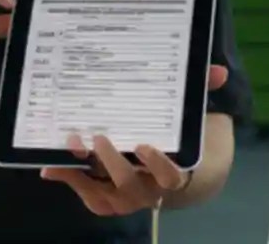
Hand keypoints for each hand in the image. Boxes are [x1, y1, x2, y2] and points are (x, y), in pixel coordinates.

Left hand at [40, 64, 228, 214]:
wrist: (171, 174)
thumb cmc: (178, 141)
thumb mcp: (191, 118)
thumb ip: (201, 93)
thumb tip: (219, 71)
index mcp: (173, 173)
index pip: (169, 177)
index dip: (157, 164)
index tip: (144, 145)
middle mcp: (148, 191)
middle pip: (130, 187)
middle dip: (112, 164)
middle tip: (98, 137)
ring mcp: (124, 198)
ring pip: (103, 197)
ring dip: (82, 178)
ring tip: (68, 150)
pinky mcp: (104, 198)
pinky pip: (86, 196)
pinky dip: (68, 181)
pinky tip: (50, 165)